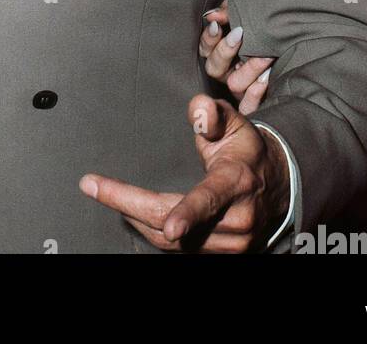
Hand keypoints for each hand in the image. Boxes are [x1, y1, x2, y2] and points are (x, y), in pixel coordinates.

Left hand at [79, 94, 290, 251]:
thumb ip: (212, 113)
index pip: (210, 199)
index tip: (170, 225)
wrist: (273, 186)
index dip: (189, 213)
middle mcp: (236, 219)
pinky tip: (129, 212)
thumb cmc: (244, 150)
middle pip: (174, 222)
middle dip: (129, 204)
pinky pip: (178, 250)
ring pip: (172, 242)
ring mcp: (229, 243)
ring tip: (106, 193)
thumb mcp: (234, 122)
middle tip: (93, 186)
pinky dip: (150, 230)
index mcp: (236, 182)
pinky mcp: (218, 254)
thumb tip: (198, 112)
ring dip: (135, 218)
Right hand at [201, 0, 273, 114]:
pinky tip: (267, 77)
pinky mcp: (255, 104)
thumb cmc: (267, 30)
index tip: (218, 24)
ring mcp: (242, 90)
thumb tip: (212, 15)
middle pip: (214, 68)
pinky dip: (255, 93)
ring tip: (266, 55)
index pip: (206, 49)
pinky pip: (248, 106)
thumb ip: (227, 13)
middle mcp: (229, 73)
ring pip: (234, 84)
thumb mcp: (244, 17)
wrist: (300, 50)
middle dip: (224, 50)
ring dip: (248, 68)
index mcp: (223, 54)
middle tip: (240, 34)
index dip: (209, 38)